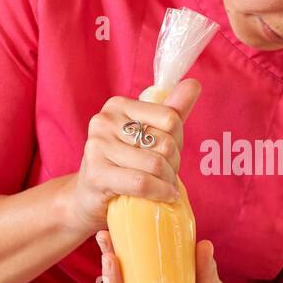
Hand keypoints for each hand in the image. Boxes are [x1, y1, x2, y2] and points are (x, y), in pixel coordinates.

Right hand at [64, 79, 201, 235]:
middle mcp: (104, 121)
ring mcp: (98, 147)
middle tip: (166, 176)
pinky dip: (160, 192)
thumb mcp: (148, 136)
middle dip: (173, 164)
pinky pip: (142, 182)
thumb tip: (194, 84)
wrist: (88, 198)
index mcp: (118, 106)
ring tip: (164, 188)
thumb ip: (172, 111)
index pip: (170, 118)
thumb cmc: (124, 165)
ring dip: (168, 182)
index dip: (177, 141)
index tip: (169, 155)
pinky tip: (165, 196)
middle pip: (164, 142)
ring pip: (156, 164)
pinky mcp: (96, 174)